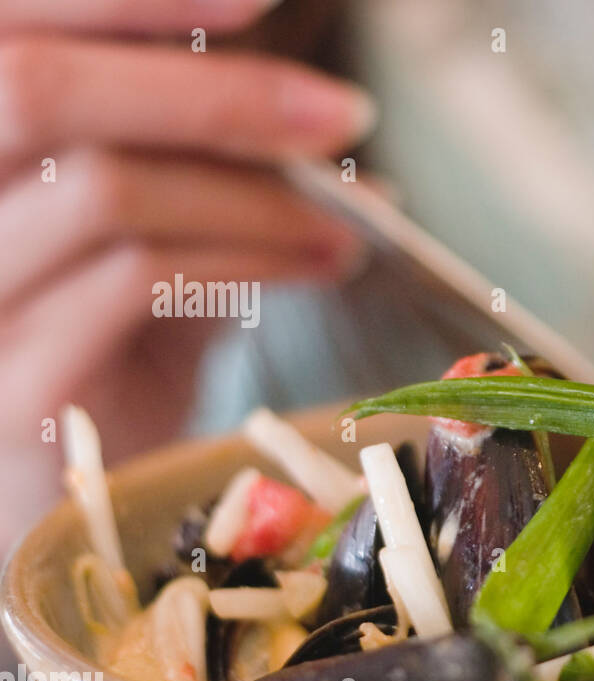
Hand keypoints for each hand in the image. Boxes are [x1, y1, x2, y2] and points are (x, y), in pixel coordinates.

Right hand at [0, 0, 371, 546]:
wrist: (48, 504)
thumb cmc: (96, 361)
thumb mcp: (138, 248)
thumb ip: (195, 178)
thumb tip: (318, 122)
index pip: (11, 28)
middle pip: (38, 87)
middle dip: (212, 92)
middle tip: (339, 115)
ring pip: (104, 188)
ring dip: (254, 198)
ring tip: (344, 223)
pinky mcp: (7, 385)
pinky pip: (134, 283)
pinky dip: (244, 261)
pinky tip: (312, 264)